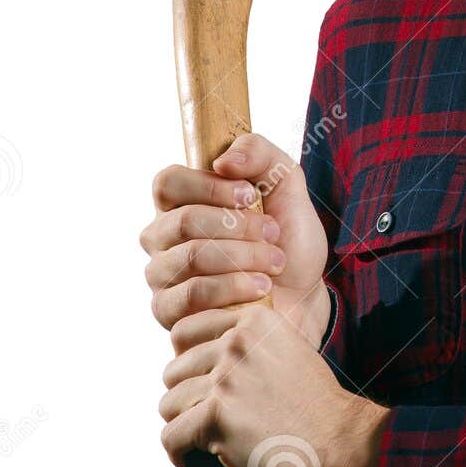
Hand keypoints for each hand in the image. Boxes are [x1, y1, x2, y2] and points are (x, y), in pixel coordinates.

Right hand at [141, 132, 331, 349]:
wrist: (303, 294)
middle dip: (239, 227)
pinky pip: (191, 295)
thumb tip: (224, 161)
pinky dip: (234, 287)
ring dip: (243, 256)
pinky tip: (261, 288)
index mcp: (181, 202)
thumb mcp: (285, 184)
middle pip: (183, 221)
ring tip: (275, 262)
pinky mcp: (169, 312)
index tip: (249, 195)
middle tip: (273, 233)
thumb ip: (259, 154)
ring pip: (190, 257)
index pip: (168, 182)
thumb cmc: (288, 238)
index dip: (209, 187)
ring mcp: (162, 276)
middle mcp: (163, 238)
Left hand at [158, 300, 389, 466]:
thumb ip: (248, 344)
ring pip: (169, 403)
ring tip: (208, 440)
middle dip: (187, 398)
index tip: (213, 388)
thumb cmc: (315, 409)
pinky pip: (171, 435)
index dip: (193, 364)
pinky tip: (197, 460)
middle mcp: (238, 341)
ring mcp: (226, 377)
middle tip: (212, 420)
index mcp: (255, 319)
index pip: (185, 331)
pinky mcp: (216, 415)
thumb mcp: (288, 352)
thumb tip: (192, 353)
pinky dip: (179, 454)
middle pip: (174, 369)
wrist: (341, 445)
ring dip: (185, 426)